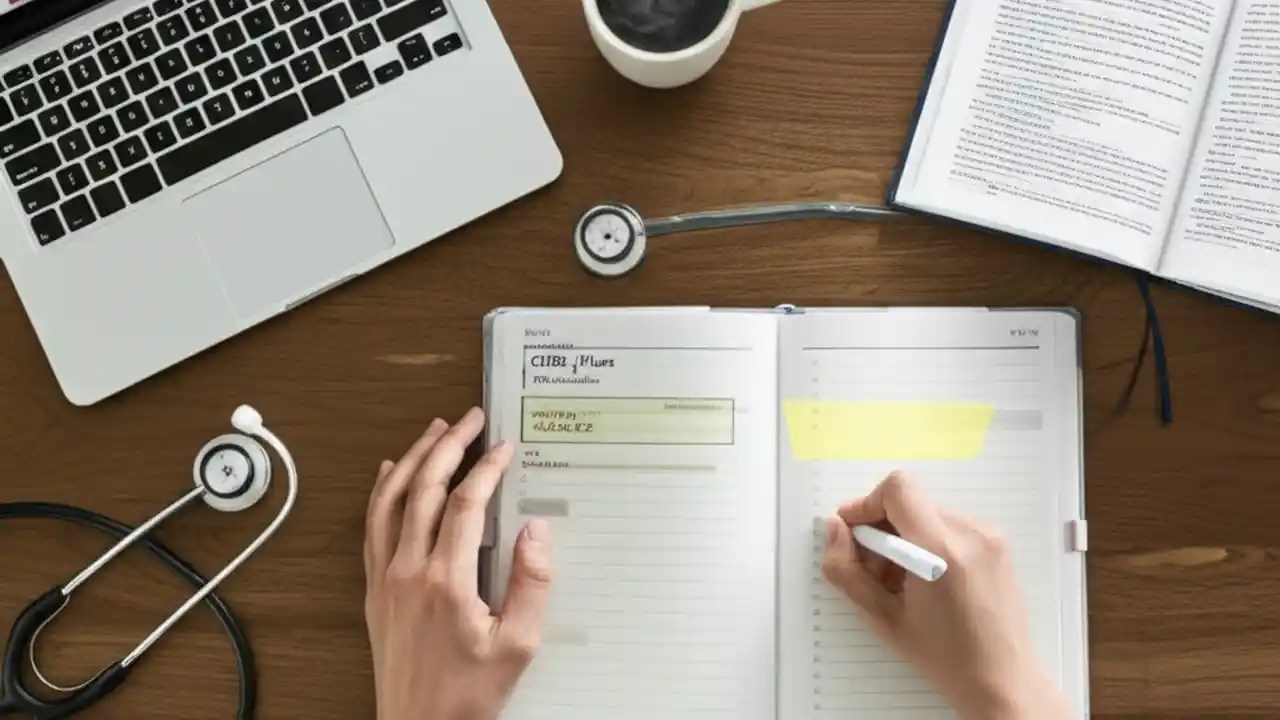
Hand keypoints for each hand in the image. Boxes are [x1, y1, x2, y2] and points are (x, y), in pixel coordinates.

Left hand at [364, 408, 552, 719]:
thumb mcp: (517, 646)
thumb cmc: (466, 695)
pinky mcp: (374, 589)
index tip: (504, 447)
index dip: (487, 468)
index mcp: (446, 580)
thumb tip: (536, 532)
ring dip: (413, 459)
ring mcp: (385, 577)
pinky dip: (381, 493)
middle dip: (449, 445)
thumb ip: (531, 585)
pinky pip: (371, 526)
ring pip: (391, 500)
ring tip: (434, 430)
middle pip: (425, 489)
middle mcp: (408, 570)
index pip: (467, 504)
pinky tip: (390, 474)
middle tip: (470, 419)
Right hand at [821, 472, 1069, 719]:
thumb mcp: (882, 619)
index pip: (899, 490)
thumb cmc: (945, 658)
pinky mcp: (997, 542)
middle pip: (910, 503)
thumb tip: (834, 529)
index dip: (866, 503)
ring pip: (927, 513)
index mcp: (941, 552)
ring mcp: (989, 535)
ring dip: (906, 537)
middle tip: (876, 571)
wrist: (1003, 680)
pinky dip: (929, 542)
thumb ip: (846, 570)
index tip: (853, 529)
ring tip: (905, 583)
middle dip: (883, 529)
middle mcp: (971, 534)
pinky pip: (949, 524)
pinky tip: (929, 581)